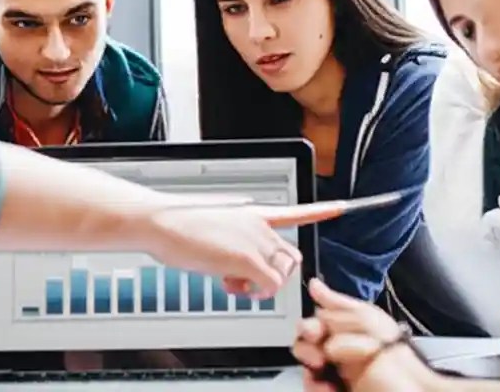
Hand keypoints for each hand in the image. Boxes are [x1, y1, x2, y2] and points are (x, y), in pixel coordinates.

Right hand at [139, 199, 346, 298]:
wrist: (159, 220)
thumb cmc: (175, 223)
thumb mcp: (211, 226)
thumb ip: (230, 238)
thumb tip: (229, 256)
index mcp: (251, 213)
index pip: (294, 211)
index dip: (320, 211)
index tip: (341, 207)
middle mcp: (258, 225)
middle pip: (290, 256)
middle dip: (275, 274)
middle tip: (247, 280)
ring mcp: (254, 241)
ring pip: (283, 272)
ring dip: (264, 285)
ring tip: (236, 283)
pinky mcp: (246, 259)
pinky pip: (268, 285)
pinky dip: (255, 293)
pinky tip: (232, 285)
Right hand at [291, 278, 437, 391]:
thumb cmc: (398, 360)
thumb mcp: (370, 322)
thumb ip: (339, 305)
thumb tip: (314, 285)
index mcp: (348, 331)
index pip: (315, 323)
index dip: (309, 326)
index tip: (315, 332)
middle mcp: (340, 352)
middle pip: (305, 345)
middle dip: (306, 348)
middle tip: (318, 356)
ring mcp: (338, 374)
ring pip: (306, 369)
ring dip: (310, 371)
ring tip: (323, 372)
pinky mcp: (335, 391)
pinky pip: (314, 387)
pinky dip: (316, 388)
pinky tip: (329, 388)